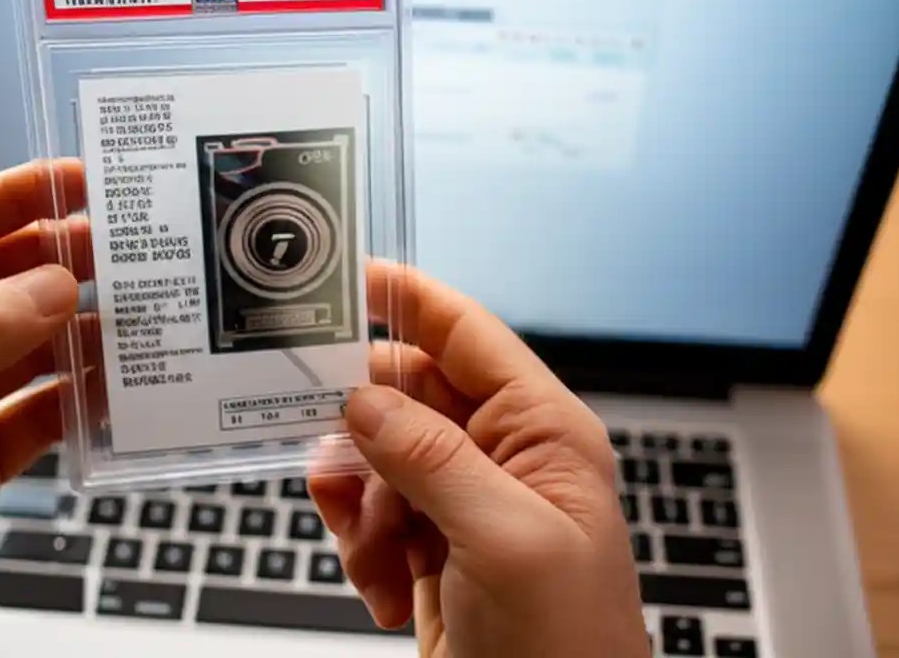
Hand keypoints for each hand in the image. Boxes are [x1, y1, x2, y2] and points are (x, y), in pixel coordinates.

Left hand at [0, 162, 86, 656]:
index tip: (71, 178)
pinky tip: (121, 386)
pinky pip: (45, 413)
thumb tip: (50, 285)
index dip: (3, 198)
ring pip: (28, 345)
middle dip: (56, 258)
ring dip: (81, 328)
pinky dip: (86, 398)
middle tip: (126, 243)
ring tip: (140, 310)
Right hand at [310, 263, 649, 657]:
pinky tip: (386, 589)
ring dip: (361, 507)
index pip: (469, 337)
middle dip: (365, 434)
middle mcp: (504, 460)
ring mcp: (464, 508)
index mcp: (543, 433)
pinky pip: (371, 518)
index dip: (410, 300)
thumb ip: (433, 459)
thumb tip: (365, 402)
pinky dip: (362, 548)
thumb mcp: (505, 542)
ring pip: (376, 462)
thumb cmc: (567, 650)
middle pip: (406, 399)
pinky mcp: (432, 551)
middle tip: (331, 455)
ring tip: (380, 554)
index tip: (347, 277)